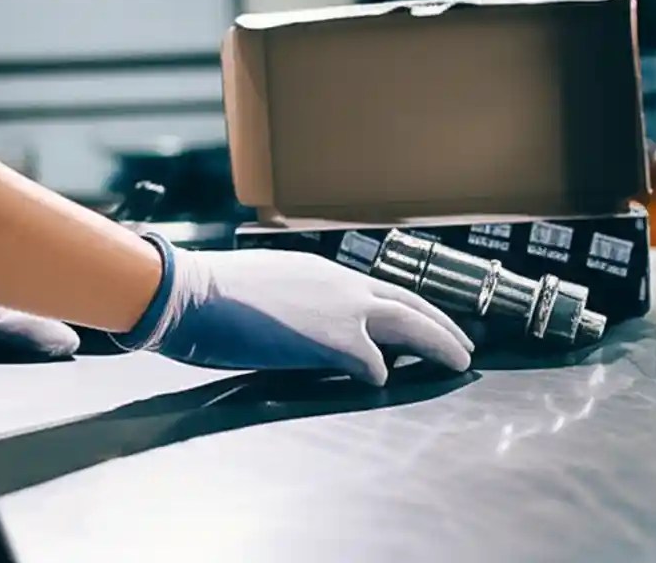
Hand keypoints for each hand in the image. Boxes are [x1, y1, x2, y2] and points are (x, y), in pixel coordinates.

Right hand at [113, 236, 473, 385]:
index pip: (382, 288)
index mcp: (325, 271)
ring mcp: (342, 311)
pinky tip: (384, 385)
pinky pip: (375, 364)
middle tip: (464, 346)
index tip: (428, 320)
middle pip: (410, 302)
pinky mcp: (334, 341)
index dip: (411, 307)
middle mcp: (343, 284)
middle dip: (441, 324)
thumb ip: (299, 300)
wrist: (192, 292)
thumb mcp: (269, 285)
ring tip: (458, 363)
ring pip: (409, 325)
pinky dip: (382, 375)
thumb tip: (305, 322)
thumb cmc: (214, 293)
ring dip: (437, 344)